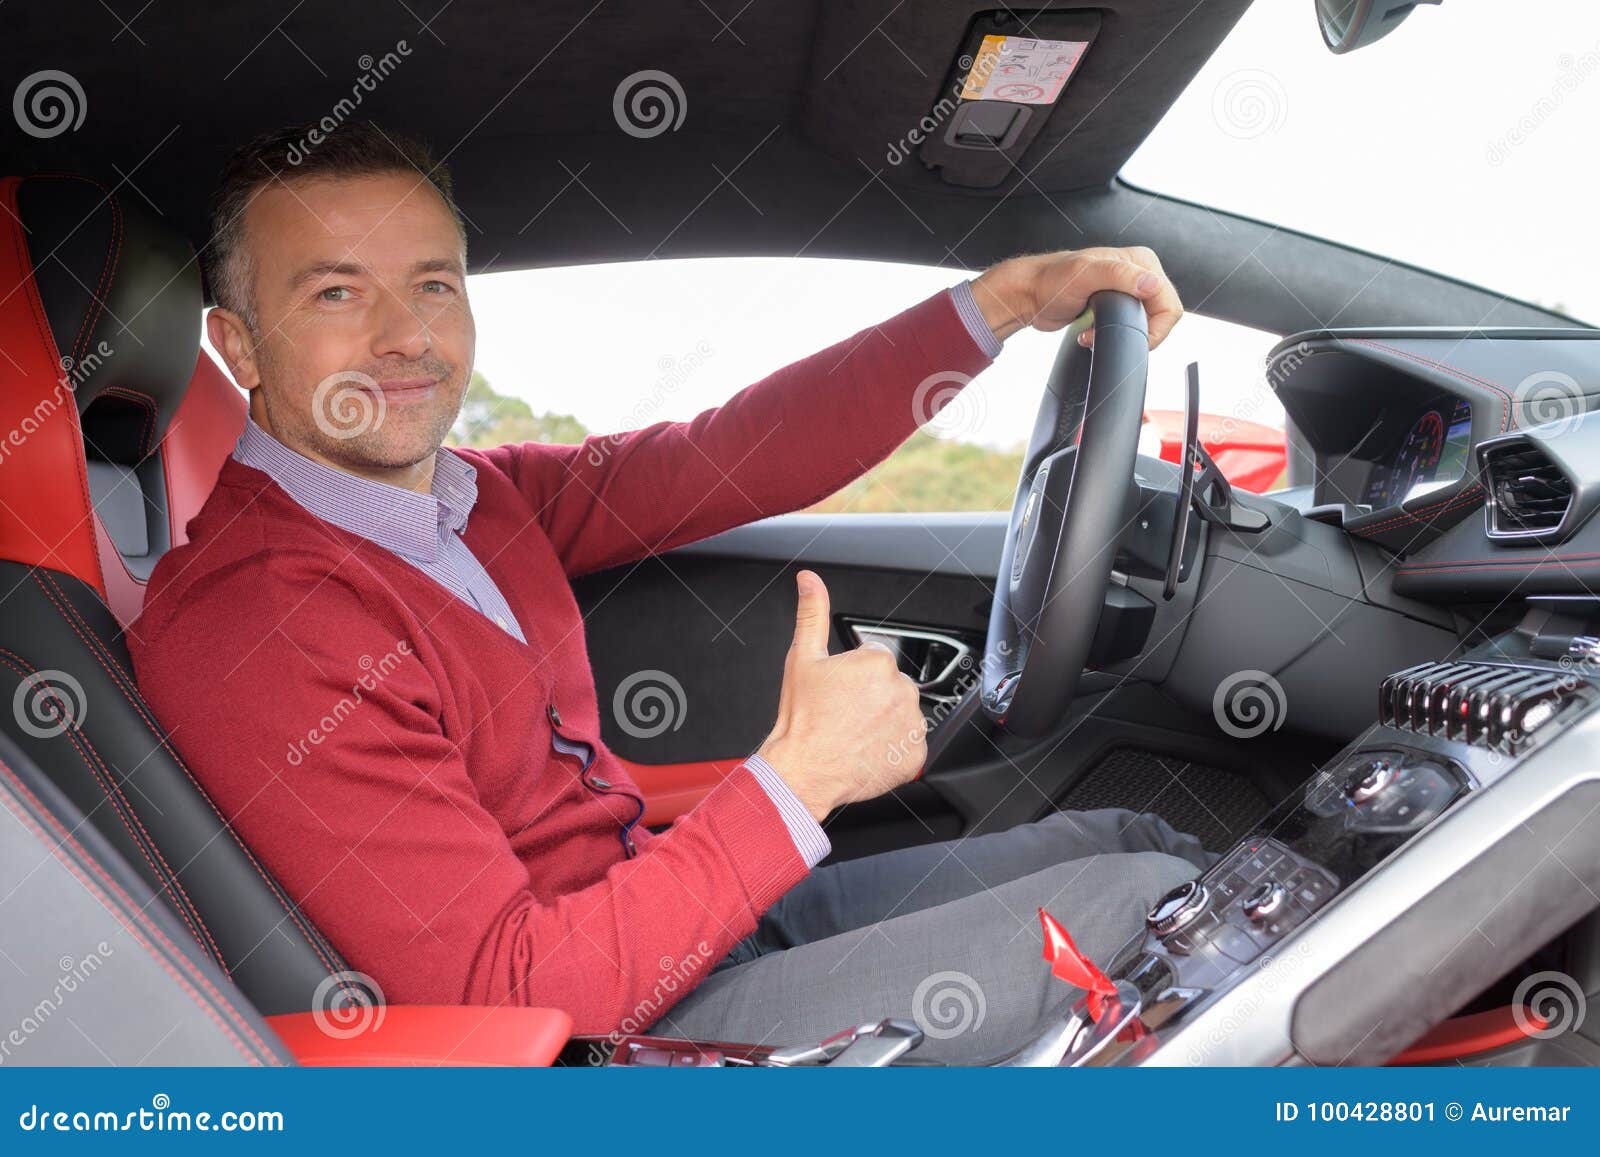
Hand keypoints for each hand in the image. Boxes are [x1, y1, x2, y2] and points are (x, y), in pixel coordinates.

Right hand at [757, 570, 925, 820]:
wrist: (804, 769)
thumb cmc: (802, 718)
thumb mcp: (801, 658)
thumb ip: (812, 613)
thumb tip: (809, 580)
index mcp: (878, 661)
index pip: (874, 661)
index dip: (852, 677)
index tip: (838, 693)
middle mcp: (902, 689)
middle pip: (889, 686)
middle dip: (870, 697)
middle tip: (842, 713)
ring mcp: (912, 724)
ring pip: (900, 714)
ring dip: (883, 721)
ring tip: (853, 733)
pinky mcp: (916, 755)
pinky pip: (908, 746)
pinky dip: (892, 749)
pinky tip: (867, 750)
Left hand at [969, 246, 1182, 348]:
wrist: (1031, 295)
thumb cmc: (1051, 281)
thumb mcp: (1084, 274)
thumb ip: (1120, 276)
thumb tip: (1152, 284)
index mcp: (1141, 261)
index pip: (1169, 302)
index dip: (1154, 327)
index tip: (1127, 333)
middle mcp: (1139, 273)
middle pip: (1162, 315)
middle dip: (1137, 331)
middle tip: (1105, 331)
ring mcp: (1129, 290)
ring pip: (1148, 324)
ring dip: (1123, 334)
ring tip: (1094, 330)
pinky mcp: (1117, 305)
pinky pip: (1131, 327)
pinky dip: (1114, 335)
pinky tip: (1092, 331)